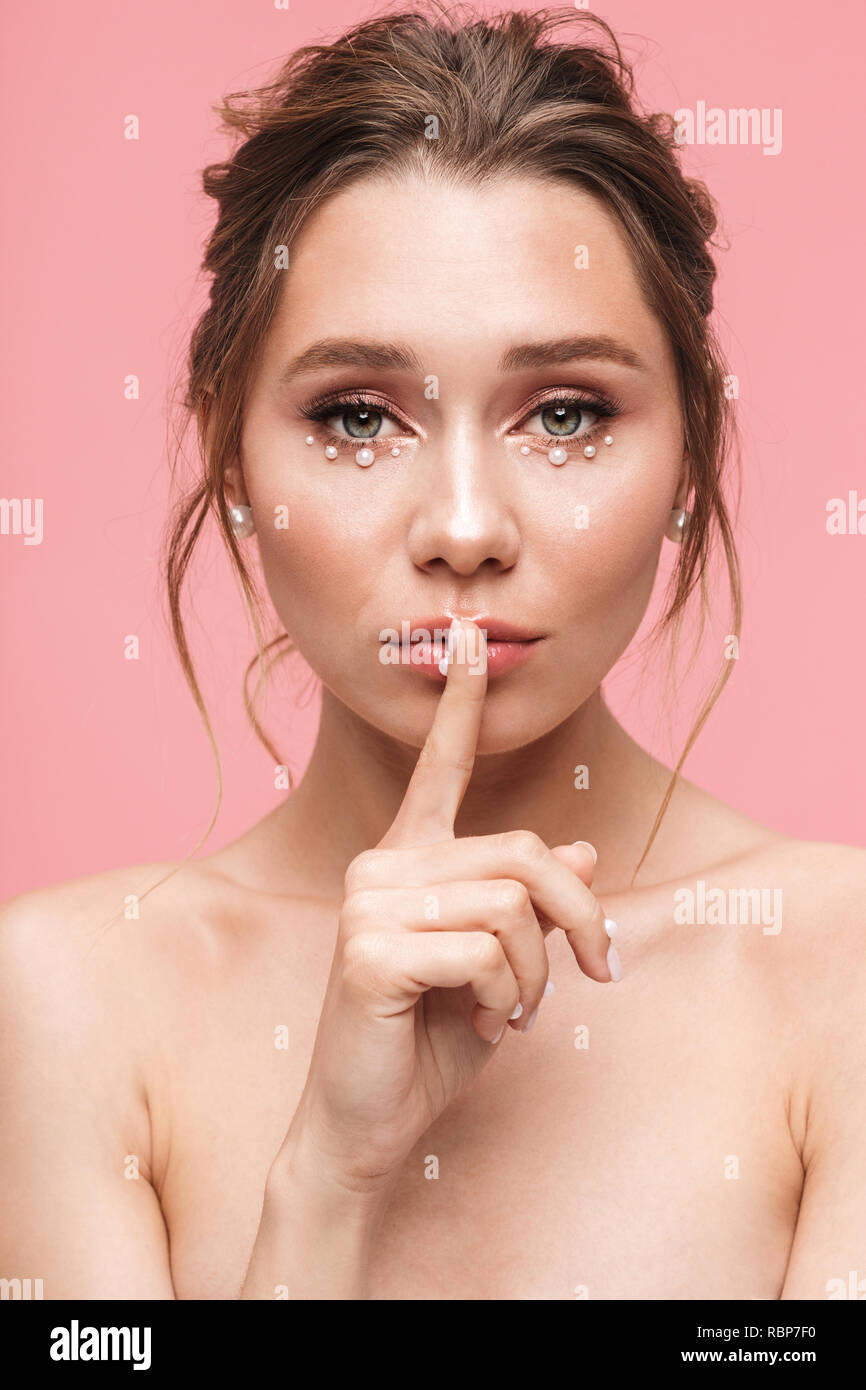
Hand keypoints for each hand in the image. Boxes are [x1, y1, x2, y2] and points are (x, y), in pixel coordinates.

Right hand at [281, 618, 616, 1195]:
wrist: (366, 1123)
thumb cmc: (430, 1042)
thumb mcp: (499, 968)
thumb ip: (530, 906)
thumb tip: (580, 850)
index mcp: (408, 859)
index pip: (439, 769)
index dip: (458, 703)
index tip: (468, 636)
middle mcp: (382, 865)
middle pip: (524, 854)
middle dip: (578, 920)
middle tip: (594, 972)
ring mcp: (369, 903)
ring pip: (513, 907)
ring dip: (535, 975)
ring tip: (511, 1014)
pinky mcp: (370, 950)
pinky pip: (486, 953)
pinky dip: (506, 1001)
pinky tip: (479, 1028)